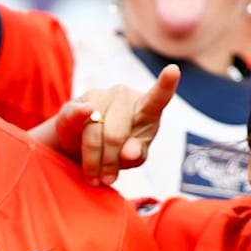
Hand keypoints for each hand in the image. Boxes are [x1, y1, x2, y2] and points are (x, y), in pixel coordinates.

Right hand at [50, 64, 178, 185]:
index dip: (166, 85)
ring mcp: (100, 95)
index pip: (157, 98)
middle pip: (116, 134)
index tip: (173, 70)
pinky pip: (76, 113)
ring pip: (94, 132)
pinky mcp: (77, 102)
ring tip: (94, 177)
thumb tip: (129, 151)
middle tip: (107, 180)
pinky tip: (84, 111)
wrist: (82, 146)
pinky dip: (79, 113)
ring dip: (93, 160)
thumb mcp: (133, 156)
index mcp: (146, 109)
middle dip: (110, 161)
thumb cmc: (118, 149)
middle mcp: (124, 96)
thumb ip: (136, 154)